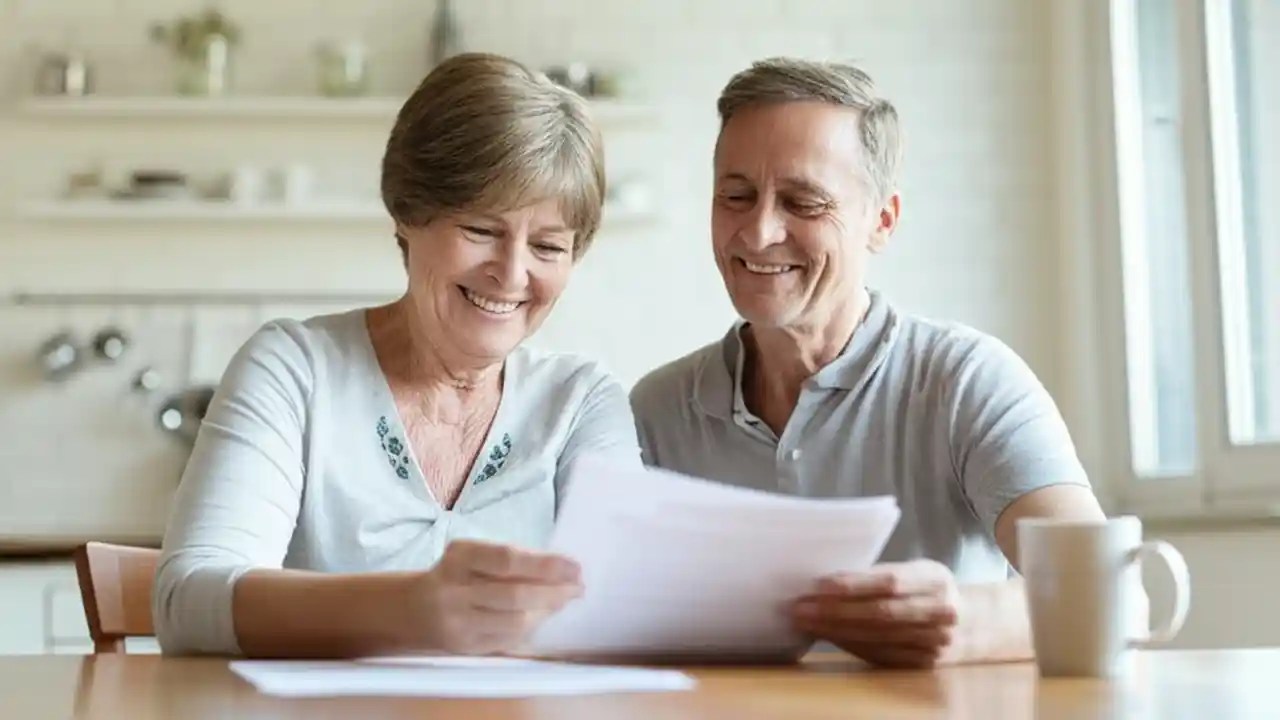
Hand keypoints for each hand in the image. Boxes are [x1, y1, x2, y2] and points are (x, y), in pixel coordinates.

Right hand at [417, 540, 582, 654]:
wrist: (413, 609)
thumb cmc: (455, 574)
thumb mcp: (473, 555)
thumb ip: (510, 559)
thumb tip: (561, 569)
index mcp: (460, 558)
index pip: (508, 560)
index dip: (546, 565)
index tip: (574, 567)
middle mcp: (454, 591)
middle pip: (514, 595)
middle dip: (554, 592)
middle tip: (578, 587)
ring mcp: (458, 623)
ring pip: (514, 622)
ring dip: (547, 611)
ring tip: (564, 600)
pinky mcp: (465, 647)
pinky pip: (507, 640)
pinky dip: (531, 628)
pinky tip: (543, 616)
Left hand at [792, 560, 960, 668]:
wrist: (972, 623)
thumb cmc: (928, 588)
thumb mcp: (915, 570)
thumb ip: (880, 573)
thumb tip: (826, 579)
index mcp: (935, 578)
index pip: (890, 582)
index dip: (853, 584)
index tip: (819, 585)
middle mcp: (940, 611)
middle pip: (881, 613)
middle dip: (836, 610)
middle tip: (801, 607)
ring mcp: (935, 641)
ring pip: (878, 637)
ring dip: (837, 630)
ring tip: (807, 622)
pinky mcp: (924, 662)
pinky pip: (880, 654)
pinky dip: (850, 644)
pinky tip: (828, 635)